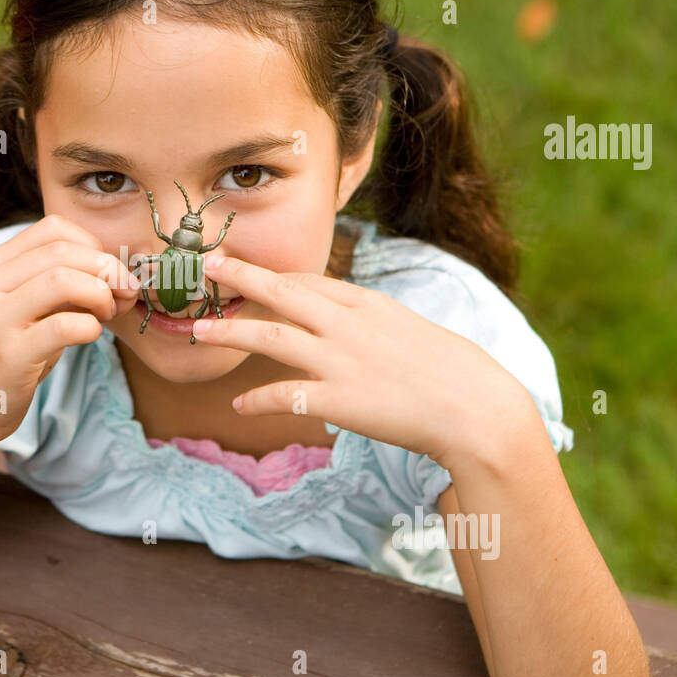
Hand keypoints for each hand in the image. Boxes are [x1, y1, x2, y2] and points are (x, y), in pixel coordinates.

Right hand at [0, 214, 139, 452]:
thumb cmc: (5, 356)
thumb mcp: (25, 309)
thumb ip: (59, 283)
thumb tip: (116, 271)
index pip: (53, 229)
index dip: (94, 245)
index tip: (110, 272)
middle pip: (63, 251)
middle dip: (107, 268)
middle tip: (125, 292)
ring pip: (63, 280)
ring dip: (100, 294)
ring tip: (107, 313)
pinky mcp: (10, 353)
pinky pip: (65, 325)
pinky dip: (91, 327)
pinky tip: (90, 335)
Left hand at [189, 253, 534, 471]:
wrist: (477, 409)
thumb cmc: (452, 373)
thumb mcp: (409, 330)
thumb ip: (373, 324)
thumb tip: (347, 325)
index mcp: (368, 304)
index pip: (309, 280)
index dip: (272, 275)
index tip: (245, 271)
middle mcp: (348, 325)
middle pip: (282, 292)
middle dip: (240, 277)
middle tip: (207, 267)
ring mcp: (340, 360)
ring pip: (270, 336)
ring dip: (231, 333)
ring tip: (199, 331)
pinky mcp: (338, 399)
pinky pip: (284, 395)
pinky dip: (257, 398)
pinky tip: (240, 404)